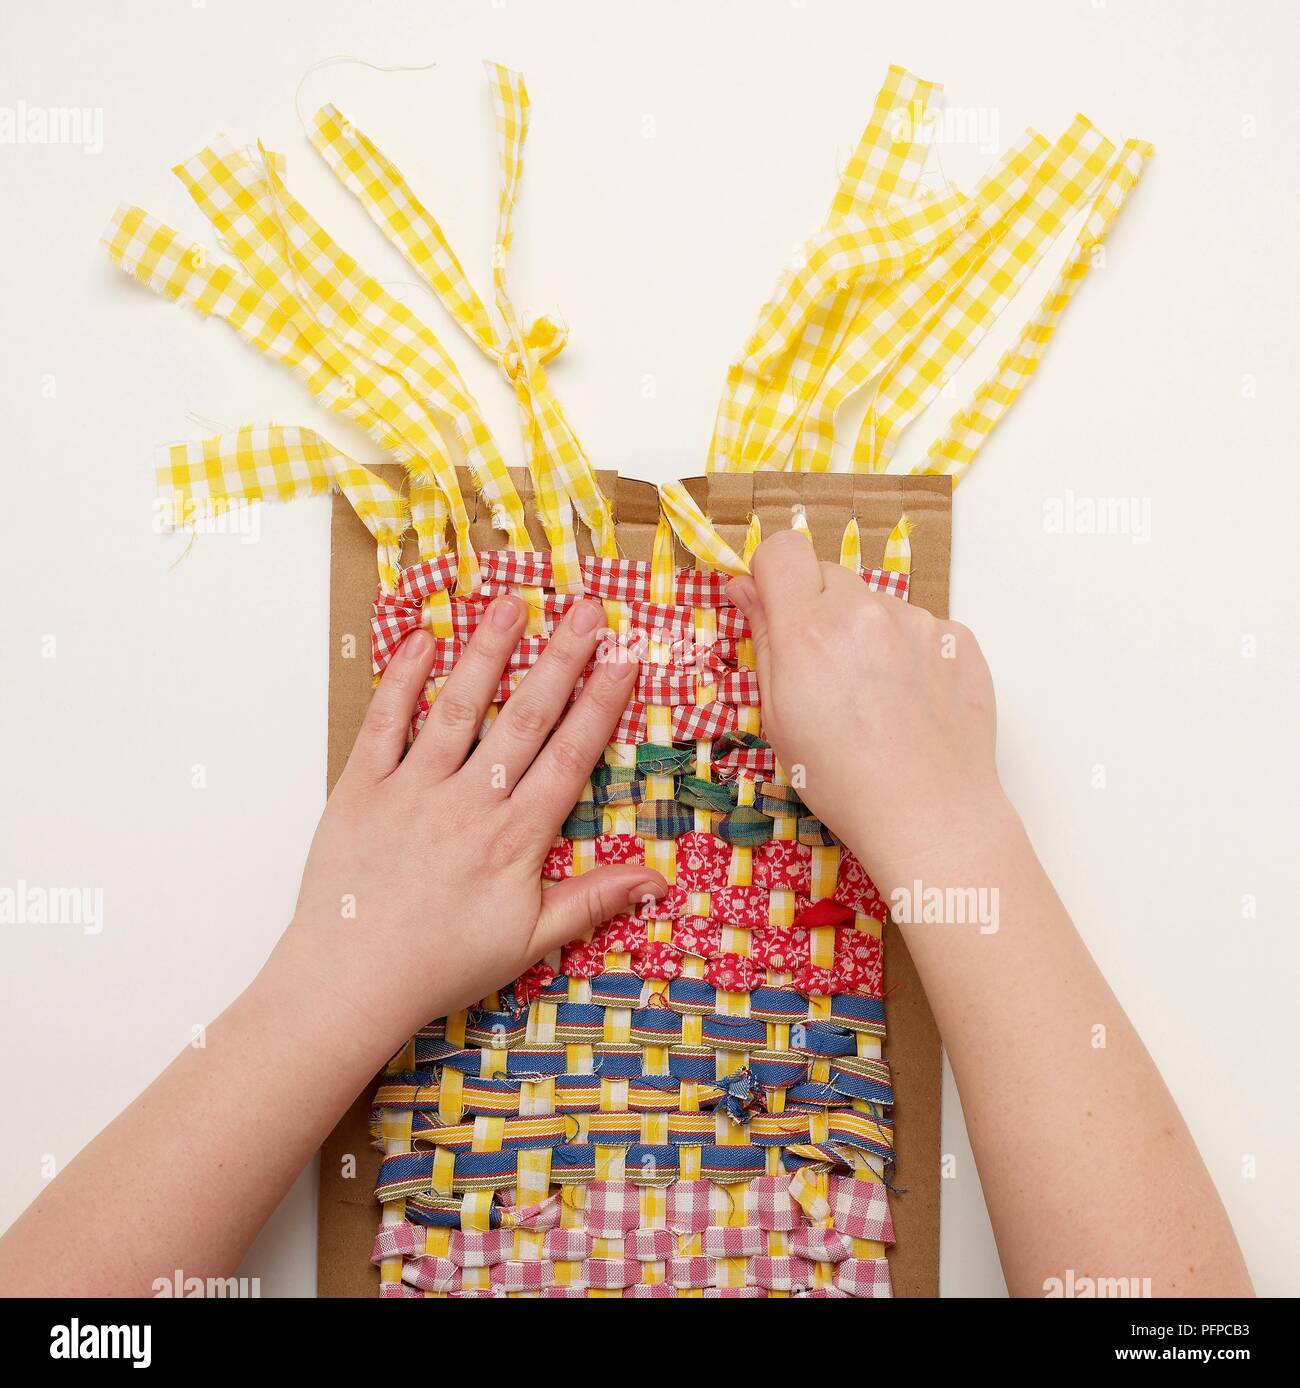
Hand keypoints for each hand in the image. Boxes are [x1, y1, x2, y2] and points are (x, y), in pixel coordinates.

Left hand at [276, 596, 665, 1058]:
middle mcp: (469, 803)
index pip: (569, 756)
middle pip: (524, 718)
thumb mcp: (529, 941)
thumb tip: (658, 880)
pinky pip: (384, 724)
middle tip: (587, 608)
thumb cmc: (443, 965)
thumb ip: (592, 901)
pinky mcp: (360, 789)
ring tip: (511, 604)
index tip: (625, 657)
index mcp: (515, 838)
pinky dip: (401, 680)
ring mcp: (412, 790)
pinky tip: (421, 641)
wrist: (350, 982)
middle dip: (560, 659)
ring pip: (457, 708)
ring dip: (487, 652)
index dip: (601, 703)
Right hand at [727, 530, 1008, 892]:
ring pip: (877, 605)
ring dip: (867, 634)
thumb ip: (763, 639)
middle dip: (819, 610)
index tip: (775, 606)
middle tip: (824, 670)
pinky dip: (911, 655)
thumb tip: (746, 588)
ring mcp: (919, 624)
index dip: (773, 575)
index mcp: (808, 630)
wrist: (929, 814)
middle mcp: (865, 613)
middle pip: (829, 576)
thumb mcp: (778, 715)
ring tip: (875, 699)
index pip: (783, 549)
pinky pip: (922, 629)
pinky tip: (909, 703)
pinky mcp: (960, 640)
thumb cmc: (840, 778)